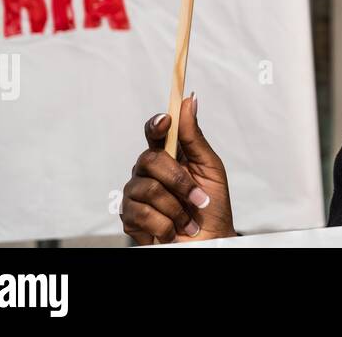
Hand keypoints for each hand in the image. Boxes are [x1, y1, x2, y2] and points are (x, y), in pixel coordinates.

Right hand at [120, 94, 234, 243]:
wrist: (209, 241)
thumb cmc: (212, 206)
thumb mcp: (210, 169)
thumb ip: (195, 137)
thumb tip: (189, 100)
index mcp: (167, 155)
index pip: (154, 132)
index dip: (157, 124)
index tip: (167, 121)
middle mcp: (146, 171)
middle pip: (150, 159)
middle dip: (179, 180)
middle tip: (199, 198)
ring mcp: (135, 194)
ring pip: (148, 189)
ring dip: (177, 208)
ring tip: (188, 219)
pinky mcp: (129, 218)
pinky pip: (142, 214)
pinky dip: (167, 224)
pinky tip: (173, 230)